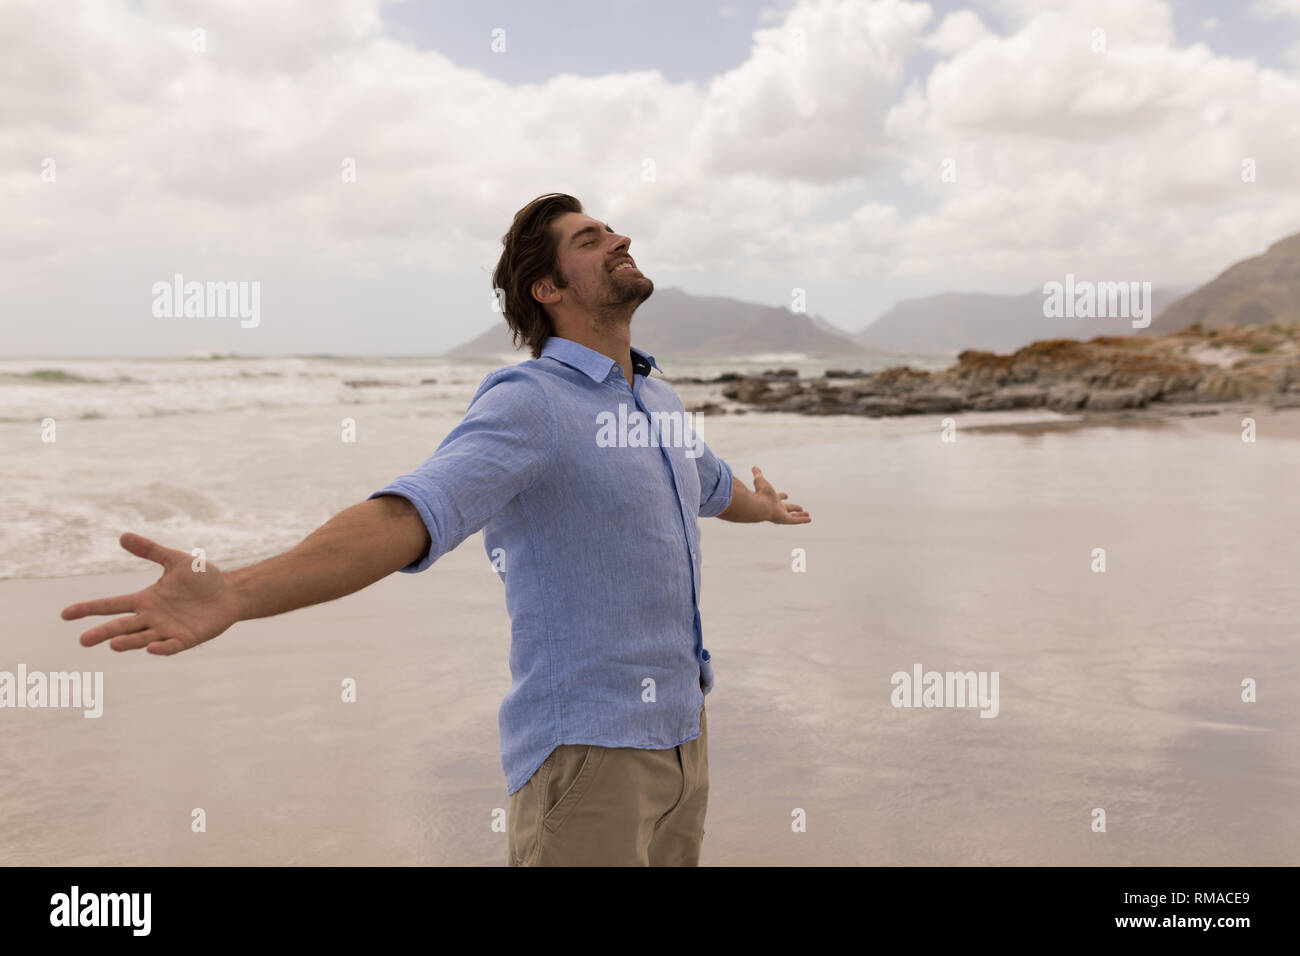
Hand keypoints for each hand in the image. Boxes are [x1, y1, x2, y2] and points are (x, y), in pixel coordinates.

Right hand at [61, 533, 240, 654]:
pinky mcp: (186, 639)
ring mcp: (167, 630)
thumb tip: (122, 536)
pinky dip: (161, 647)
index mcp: (145, 600)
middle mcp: (151, 617)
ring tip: (113, 645)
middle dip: (103, 633)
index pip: (112, 605)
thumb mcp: (174, 560)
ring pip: (142, 638)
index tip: (66, 614)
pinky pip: (170, 646)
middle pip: (121, 626)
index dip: (89, 609)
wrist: (229, 592)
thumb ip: (150, 550)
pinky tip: (152, 647)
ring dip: (128, 642)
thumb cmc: (201, 578)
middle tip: (83, 640)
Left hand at [750, 466, 809, 523]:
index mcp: (771, 500)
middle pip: (787, 509)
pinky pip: (795, 521)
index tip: (786, 495)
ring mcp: (781, 515)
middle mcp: (776, 508)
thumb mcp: (760, 480)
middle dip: (794, 508)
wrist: (759, 504)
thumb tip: (754, 467)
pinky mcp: (785, 520)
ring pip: (793, 516)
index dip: (782, 496)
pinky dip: (803, 520)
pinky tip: (809, 519)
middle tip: (800, 508)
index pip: (778, 498)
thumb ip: (757, 474)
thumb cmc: (760, 493)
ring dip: (800, 516)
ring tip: (808, 515)